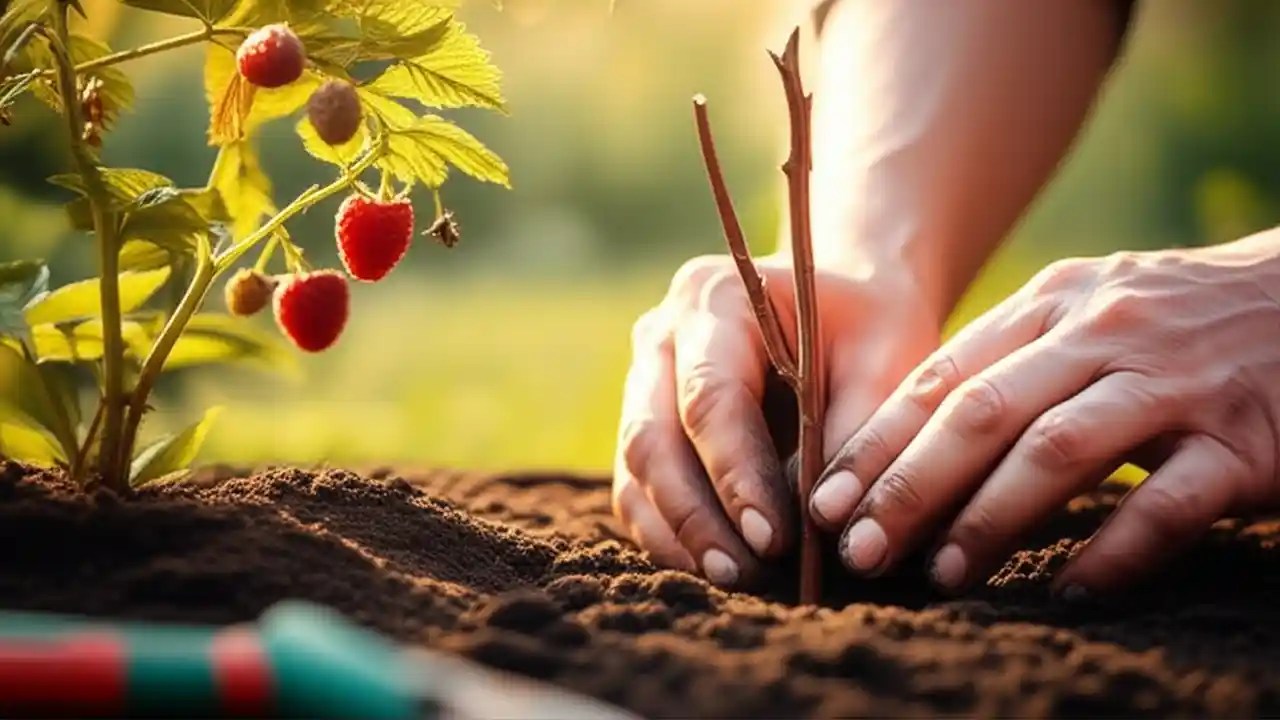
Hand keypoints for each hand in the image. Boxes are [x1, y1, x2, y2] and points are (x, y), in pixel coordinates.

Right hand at [613, 254, 939, 586]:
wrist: (845, 302)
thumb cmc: (869, 326)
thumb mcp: (885, 358)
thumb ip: (856, 431)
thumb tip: (822, 520)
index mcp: (714, 299)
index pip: (709, 397)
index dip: (734, 473)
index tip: (772, 538)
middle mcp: (661, 337)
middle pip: (652, 437)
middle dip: (695, 515)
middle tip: (742, 573)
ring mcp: (644, 381)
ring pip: (636, 470)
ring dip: (677, 533)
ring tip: (732, 580)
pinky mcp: (646, 425)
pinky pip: (640, 488)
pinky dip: (671, 534)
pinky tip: (712, 567)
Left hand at [811, 236, 1279, 596]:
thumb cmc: (1177, 320)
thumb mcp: (1087, 311)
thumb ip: (1009, 360)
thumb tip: (907, 434)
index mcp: (1054, 303)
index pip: (943, 376)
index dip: (878, 442)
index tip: (826, 499)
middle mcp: (1104, 332)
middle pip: (983, 412)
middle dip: (909, 486)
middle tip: (860, 549)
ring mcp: (1174, 384)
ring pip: (1059, 450)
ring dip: (989, 518)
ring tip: (940, 574)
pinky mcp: (1244, 441)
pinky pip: (1168, 502)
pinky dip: (1113, 549)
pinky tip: (1070, 588)